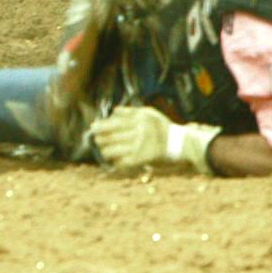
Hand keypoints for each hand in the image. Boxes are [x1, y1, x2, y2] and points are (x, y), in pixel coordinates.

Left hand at [89, 106, 219, 171]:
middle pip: (111, 137)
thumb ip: (131, 111)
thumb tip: (113, 110)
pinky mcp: (139, 160)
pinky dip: (115, 161)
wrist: (178, 143)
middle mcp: (137, 133)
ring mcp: (138, 147)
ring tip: (104, 150)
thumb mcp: (149, 113)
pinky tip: (114, 160)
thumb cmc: (162, 127)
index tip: (93, 127)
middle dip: (100, 139)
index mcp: (139, 120)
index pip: (114, 123)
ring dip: (105, 151)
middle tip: (96, 139)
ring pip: (113, 150)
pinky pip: (121, 162)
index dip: (101, 126)